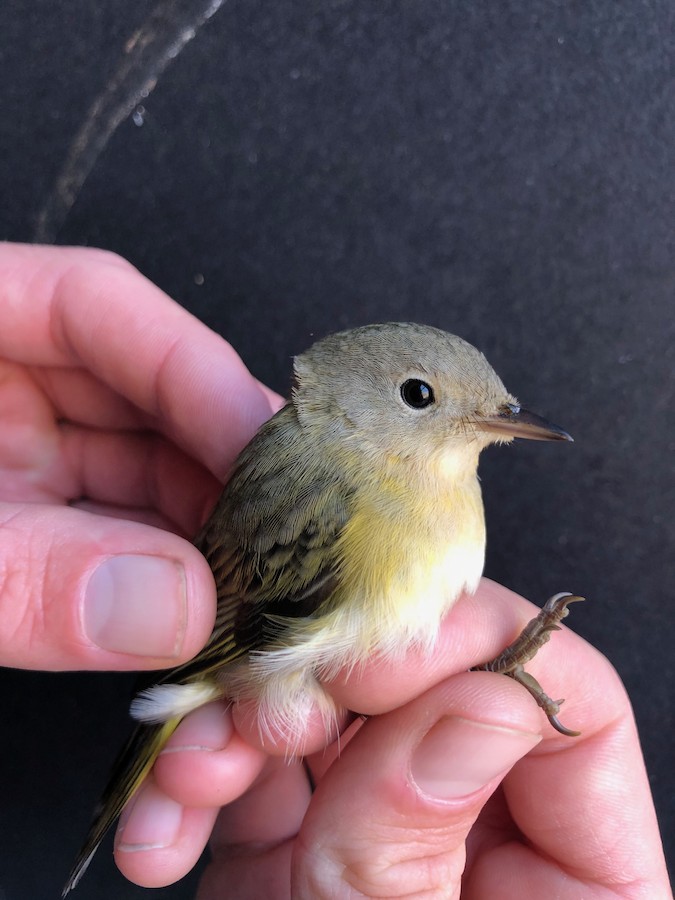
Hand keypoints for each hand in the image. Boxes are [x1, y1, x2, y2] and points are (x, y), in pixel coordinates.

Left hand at [0, 242, 276, 672]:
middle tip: (284, 542)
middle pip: (138, 398)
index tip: (267, 445)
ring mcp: (12, 453)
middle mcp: (1, 382)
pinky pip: (108, 536)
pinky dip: (153, 580)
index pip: (100, 303)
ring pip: (135, 478)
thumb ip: (25, 573)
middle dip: (212, 473)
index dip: (195, 370)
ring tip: (255, 596)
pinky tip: (198, 618)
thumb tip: (178, 610)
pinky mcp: (23, 520)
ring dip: (195, 540)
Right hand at [117, 581, 670, 897]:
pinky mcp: (297, 850)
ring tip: (200, 764)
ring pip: (331, 715)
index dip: (480, 652)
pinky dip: (200, 777)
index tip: (379, 652)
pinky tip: (170, 814)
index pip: (566, 702)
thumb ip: (426, 836)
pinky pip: (256, 774)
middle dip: (338, 679)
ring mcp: (384, 833)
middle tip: (271, 700)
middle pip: (433, 686)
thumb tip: (477, 698)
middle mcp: (484, 836)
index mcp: (582, 883)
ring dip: (247, 722)